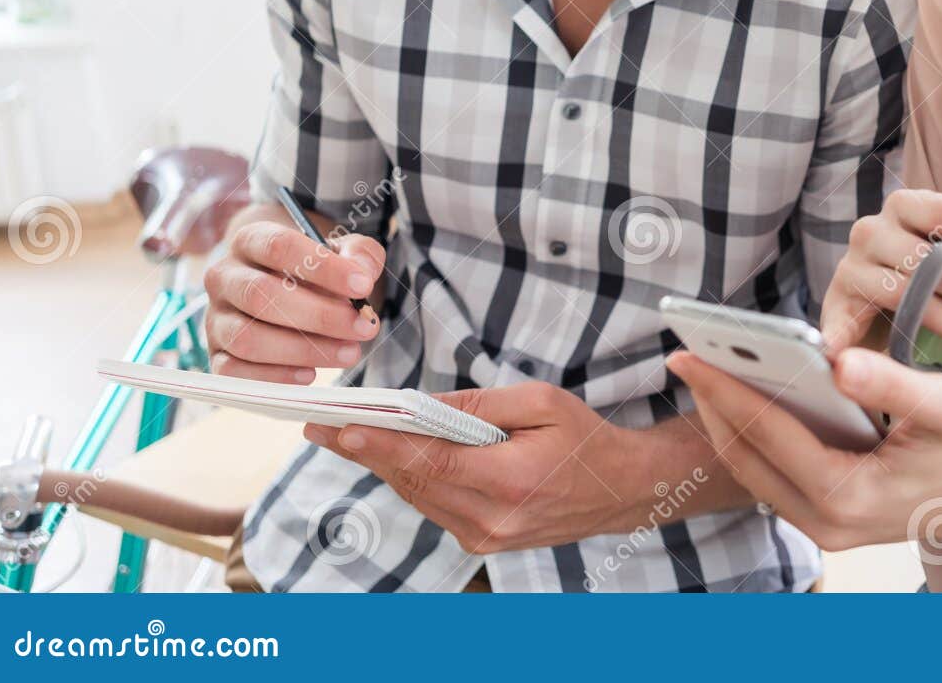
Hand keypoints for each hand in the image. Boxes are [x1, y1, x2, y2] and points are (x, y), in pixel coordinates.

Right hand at [203, 207, 384, 383]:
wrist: (285, 294)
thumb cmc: (315, 272)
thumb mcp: (342, 252)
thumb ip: (359, 254)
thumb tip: (362, 274)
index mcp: (250, 240)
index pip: (279, 247)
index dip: (323, 267)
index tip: (363, 286)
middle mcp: (224, 277)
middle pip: (260, 295)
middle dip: (319, 315)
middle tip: (362, 327)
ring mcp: (215, 318)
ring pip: (247, 337)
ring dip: (303, 349)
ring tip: (348, 352)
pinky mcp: (216, 356)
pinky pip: (234, 372)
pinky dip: (274, 376)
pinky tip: (310, 373)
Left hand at [303, 382, 650, 553]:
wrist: (620, 490)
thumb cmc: (585, 438)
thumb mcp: (541, 402)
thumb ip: (480, 405)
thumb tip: (424, 405)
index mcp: (511, 481)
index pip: (431, 463)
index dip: (382, 446)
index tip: (341, 429)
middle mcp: (492, 519)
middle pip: (414, 481)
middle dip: (366, 450)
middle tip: (321, 424)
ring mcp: (485, 536)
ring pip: (417, 494)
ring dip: (382, 464)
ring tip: (343, 434)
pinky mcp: (481, 540)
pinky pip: (433, 504)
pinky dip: (410, 477)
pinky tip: (390, 453)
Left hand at [668, 346, 941, 556]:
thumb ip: (889, 383)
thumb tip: (836, 359)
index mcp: (848, 496)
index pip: (769, 434)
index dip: (725, 388)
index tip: (691, 352)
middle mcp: (826, 522)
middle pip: (746, 457)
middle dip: (712, 403)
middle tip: (683, 353)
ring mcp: (824, 527)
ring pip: (753, 469)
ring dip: (727, 419)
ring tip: (705, 367)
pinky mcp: (827, 517)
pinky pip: (773, 474)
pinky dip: (753, 434)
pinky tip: (746, 393)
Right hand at [822, 189, 941, 358]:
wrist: (868, 308)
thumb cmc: (925, 278)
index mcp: (906, 206)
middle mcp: (873, 230)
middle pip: (929, 259)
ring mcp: (850, 267)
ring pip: (906, 294)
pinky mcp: (834, 305)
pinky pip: (846, 324)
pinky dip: (851, 341)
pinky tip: (869, 361)